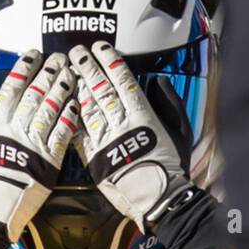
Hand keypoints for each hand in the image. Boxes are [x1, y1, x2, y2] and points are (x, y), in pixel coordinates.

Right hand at [0, 50, 78, 241]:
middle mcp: (16, 128)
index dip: (25, 68)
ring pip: (50, 109)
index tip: (34, 55)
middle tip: (59, 58)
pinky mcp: (50, 160)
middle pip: (36, 93)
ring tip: (70, 73)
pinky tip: (75, 103)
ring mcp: (34, 143)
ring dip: (61, 89)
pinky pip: (62, 133)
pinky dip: (69, 117)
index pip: (12, 87)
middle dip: (48, 72)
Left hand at [71, 41, 189, 229]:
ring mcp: (106, 142)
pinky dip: (72, 117)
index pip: (122, 80)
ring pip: (87, 108)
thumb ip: (170, 104)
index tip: (100, 47)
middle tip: (76, 52)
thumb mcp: (181, 131)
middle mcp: (122, 125)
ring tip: (69, 71)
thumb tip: (157, 82)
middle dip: (87, 67)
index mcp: (144, 116)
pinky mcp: (96, 160)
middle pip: (100, 89)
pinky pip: (80, 134)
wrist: (161, 201)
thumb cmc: (173, 167)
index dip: (110, 61)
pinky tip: (66, 104)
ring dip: (77, 87)